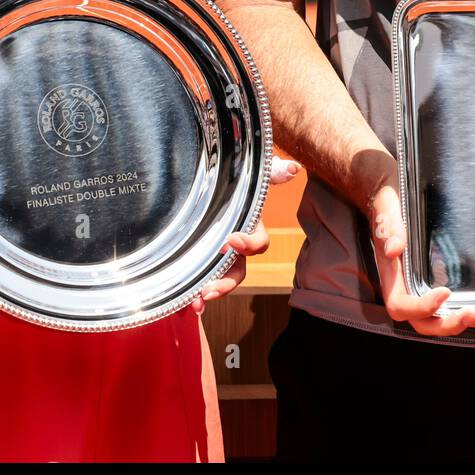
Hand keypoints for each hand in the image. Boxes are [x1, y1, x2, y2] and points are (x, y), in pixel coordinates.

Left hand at [193, 156, 301, 309]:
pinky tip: (181, 306)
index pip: (257, 244)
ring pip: (219, 281)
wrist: (208, 185)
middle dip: (226, 283)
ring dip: (208, 293)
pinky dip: (191, 296)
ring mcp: (218, 256)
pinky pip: (198, 280)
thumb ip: (272, 173)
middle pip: (238, 272)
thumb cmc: (236, 184)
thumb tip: (294, 168)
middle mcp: (236, 248)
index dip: (248, 245)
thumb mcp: (253, 177)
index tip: (230, 240)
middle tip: (209, 289)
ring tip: (195, 303)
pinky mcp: (200, 260)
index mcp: (250, 229)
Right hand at [367, 163, 474, 336]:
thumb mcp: (387, 208)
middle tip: (473, 313)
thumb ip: (388, 226)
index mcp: (391, 275)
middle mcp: (405, 288)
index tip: (444, 291)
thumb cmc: (388, 203)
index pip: (401, 305)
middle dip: (448, 324)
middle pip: (422, 323)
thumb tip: (394, 249)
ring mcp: (421, 290)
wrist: (391, 197)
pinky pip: (453, 308)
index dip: (422, 307)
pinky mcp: (437, 285)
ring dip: (467, 325)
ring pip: (440, 321)